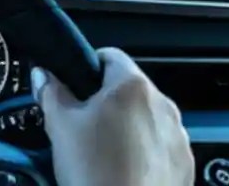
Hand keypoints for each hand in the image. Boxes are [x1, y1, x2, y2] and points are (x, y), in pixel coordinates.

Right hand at [33, 47, 192, 185]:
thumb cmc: (95, 172)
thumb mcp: (61, 127)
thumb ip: (51, 93)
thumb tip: (43, 75)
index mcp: (132, 86)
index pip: (109, 56)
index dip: (88, 68)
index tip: (76, 87)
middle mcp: (162, 105)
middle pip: (129, 90)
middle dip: (108, 103)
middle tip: (84, 127)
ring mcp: (178, 135)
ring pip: (147, 119)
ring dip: (129, 128)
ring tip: (105, 155)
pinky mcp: (184, 163)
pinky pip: (161, 147)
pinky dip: (145, 153)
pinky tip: (125, 171)